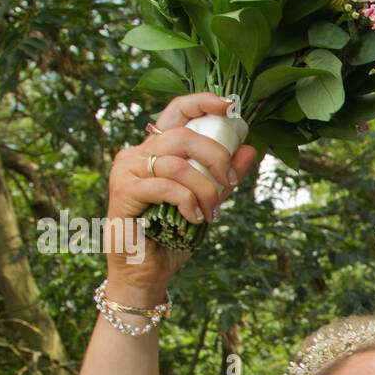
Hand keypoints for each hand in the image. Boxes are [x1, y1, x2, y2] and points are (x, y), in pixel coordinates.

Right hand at [105, 93, 258, 300]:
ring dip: (205, 189)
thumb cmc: (172, 236)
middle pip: (183, 135)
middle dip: (216, 156)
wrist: (145, 272)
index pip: (176, 113)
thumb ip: (223, 177)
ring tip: (212, 213)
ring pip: (177, 163)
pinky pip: (166, 186)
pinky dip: (187, 201)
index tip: (228, 105)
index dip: (201, 102)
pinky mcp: (124, 191)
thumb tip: (250, 150)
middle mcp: (137, 153)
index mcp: (156, 150)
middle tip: (230, 181)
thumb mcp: (206, 202)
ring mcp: (127, 170)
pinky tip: (194, 218)